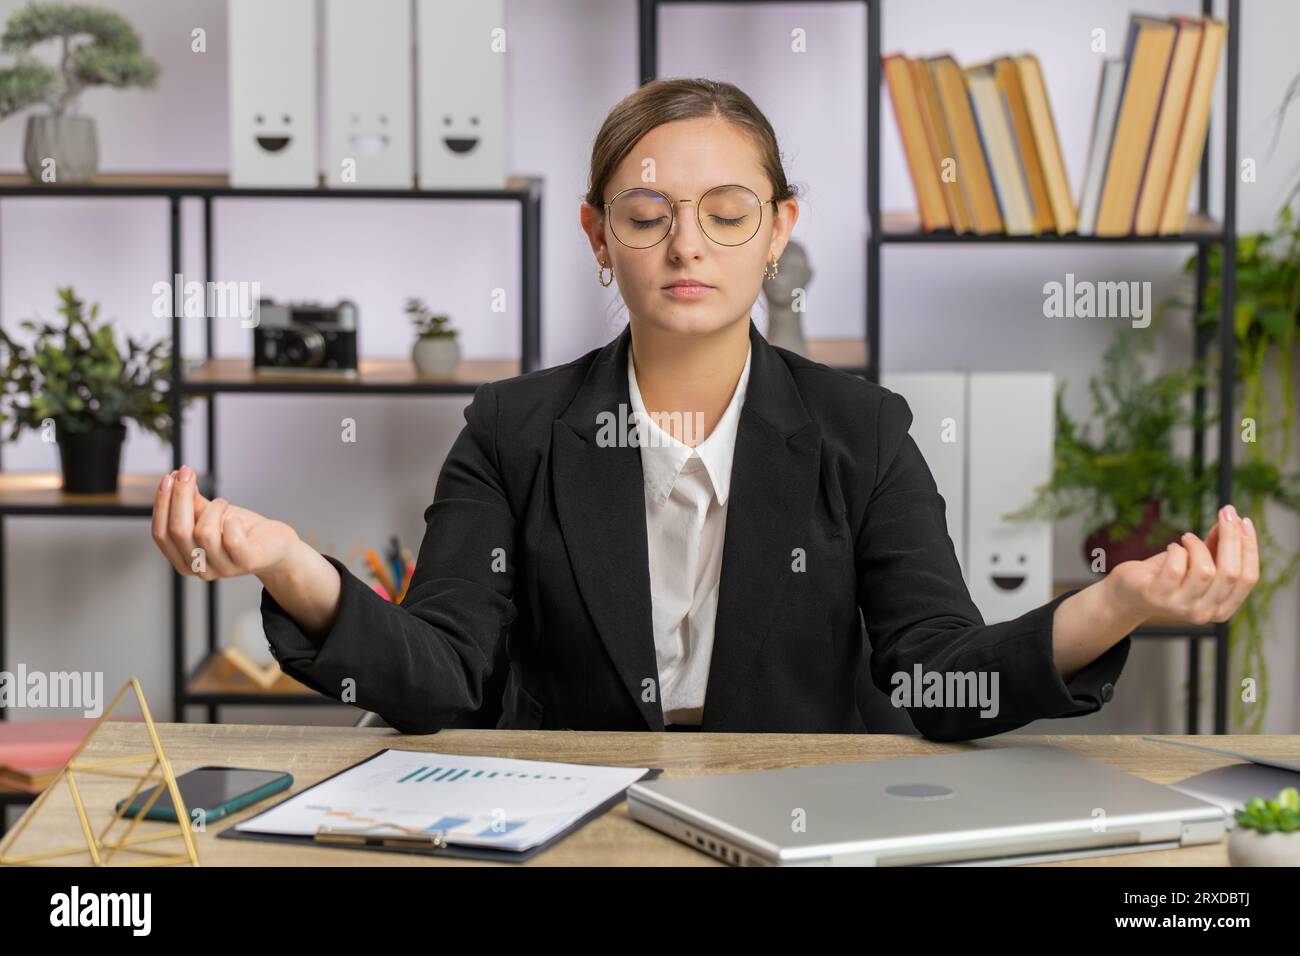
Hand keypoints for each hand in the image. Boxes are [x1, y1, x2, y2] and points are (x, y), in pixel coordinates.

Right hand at [151, 464, 300, 579]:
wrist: (275, 546)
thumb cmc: (242, 531)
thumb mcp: (210, 515)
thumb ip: (191, 503)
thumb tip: (174, 477)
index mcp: (184, 560)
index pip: (161, 534)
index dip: (162, 504)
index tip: (168, 477)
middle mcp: (199, 569)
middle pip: (178, 531)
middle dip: (181, 496)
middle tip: (188, 472)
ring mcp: (222, 569)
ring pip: (204, 532)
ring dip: (214, 509)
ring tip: (223, 503)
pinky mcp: (246, 562)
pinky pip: (232, 539)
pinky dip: (232, 521)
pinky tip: (237, 519)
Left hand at [1104, 504, 1259, 624]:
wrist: (1127, 594)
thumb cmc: (1165, 576)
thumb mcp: (1197, 562)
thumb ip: (1216, 547)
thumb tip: (1233, 521)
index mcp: (1222, 609)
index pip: (1248, 579)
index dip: (1249, 547)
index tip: (1244, 520)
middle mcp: (1205, 613)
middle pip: (1231, 573)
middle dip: (1231, 538)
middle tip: (1225, 513)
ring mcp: (1181, 608)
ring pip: (1205, 570)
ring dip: (1197, 546)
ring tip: (1186, 538)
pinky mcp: (1157, 597)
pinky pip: (1176, 567)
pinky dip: (1177, 550)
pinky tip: (1172, 548)